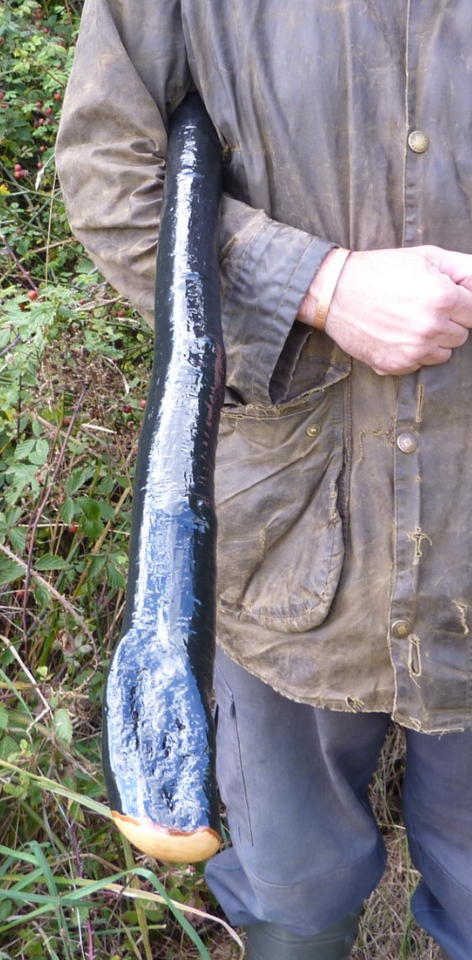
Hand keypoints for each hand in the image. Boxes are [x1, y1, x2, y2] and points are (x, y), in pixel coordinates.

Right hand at [298, 245, 471, 375]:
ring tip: (408, 322)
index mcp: (442, 298)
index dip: (460, 304)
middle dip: (448, 323)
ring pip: (443, 354)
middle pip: (461, 335)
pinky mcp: (396, 365)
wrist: (335, 292)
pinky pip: (419, 365)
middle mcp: (430, 328)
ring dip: (432, 341)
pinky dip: (412, 353)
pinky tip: (395, 335)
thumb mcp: (427, 257)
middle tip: (422, 308)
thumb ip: (464, 269)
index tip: (443, 298)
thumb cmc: (381, 271)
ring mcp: (413, 351)